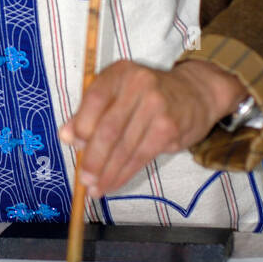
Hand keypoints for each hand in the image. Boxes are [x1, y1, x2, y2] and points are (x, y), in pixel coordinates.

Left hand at [58, 59, 247, 197]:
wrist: (196, 93)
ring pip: (125, 146)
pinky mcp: (169, 127)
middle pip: (109, 127)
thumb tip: (65, 136)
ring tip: (96, 188)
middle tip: (84, 179)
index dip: (81, 125)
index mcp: (120, 72)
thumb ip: (90, 112)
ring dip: (107, 172)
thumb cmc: (148, 96)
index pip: (95, 98)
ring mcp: (157, 105)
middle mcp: (139, 84)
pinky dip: (124, 173)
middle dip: (93, 157)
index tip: (72, 146)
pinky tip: (113, 183)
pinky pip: (141, 156)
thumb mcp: (119, 94)